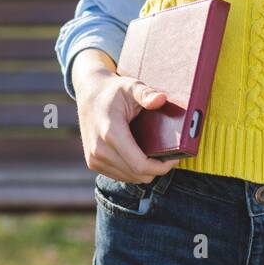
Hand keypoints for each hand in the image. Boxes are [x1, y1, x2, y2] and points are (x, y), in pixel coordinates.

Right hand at [71, 49, 178, 183]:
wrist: (88, 94)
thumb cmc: (113, 91)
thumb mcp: (131, 86)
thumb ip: (146, 93)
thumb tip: (161, 99)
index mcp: (110, 133)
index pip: (140, 165)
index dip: (162, 167)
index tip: (175, 158)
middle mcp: (99, 149)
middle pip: (138, 175)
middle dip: (157, 169)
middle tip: (169, 156)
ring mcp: (94, 158)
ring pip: (130, 178)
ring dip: (145, 171)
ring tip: (156, 155)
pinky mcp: (93, 163)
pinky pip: (121, 176)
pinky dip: (133, 171)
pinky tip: (140, 156)